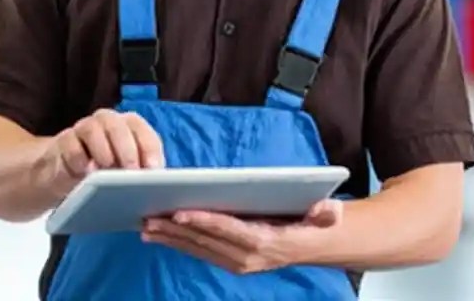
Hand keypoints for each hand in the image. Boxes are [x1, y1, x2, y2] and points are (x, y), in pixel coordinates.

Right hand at [42, 109, 164, 197]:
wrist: (67, 177)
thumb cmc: (105, 174)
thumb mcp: (125, 176)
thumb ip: (141, 176)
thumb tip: (156, 186)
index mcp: (129, 127)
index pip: (142, 131)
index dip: (149, 149)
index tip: (153, 170)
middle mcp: (107, 122)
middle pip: (118, 125)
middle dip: (127, 149)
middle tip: (131, 172)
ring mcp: (83, 129)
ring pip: (92, 129)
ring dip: (102, 149)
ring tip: (107, 170)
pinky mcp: (63, 141)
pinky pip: (70, 144)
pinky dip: (78, 157)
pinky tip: (83, 173)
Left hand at [141, 198, 343, 273]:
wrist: (316, 245)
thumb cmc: (317, 223)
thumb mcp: (327, 216)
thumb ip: (327, 214)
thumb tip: (328, 210)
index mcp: (266, 243)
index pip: (230, 230)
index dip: (205, 221)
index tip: (181, 212)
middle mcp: (248, 257)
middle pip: (207, 241)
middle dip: (176, 230)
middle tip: (149, 216)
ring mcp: (238, 262)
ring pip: (198, 249)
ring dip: (171, 239)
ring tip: (145, 226)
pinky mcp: (230, 262)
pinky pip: (200, 252)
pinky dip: (179, 243)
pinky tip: (160, 234)